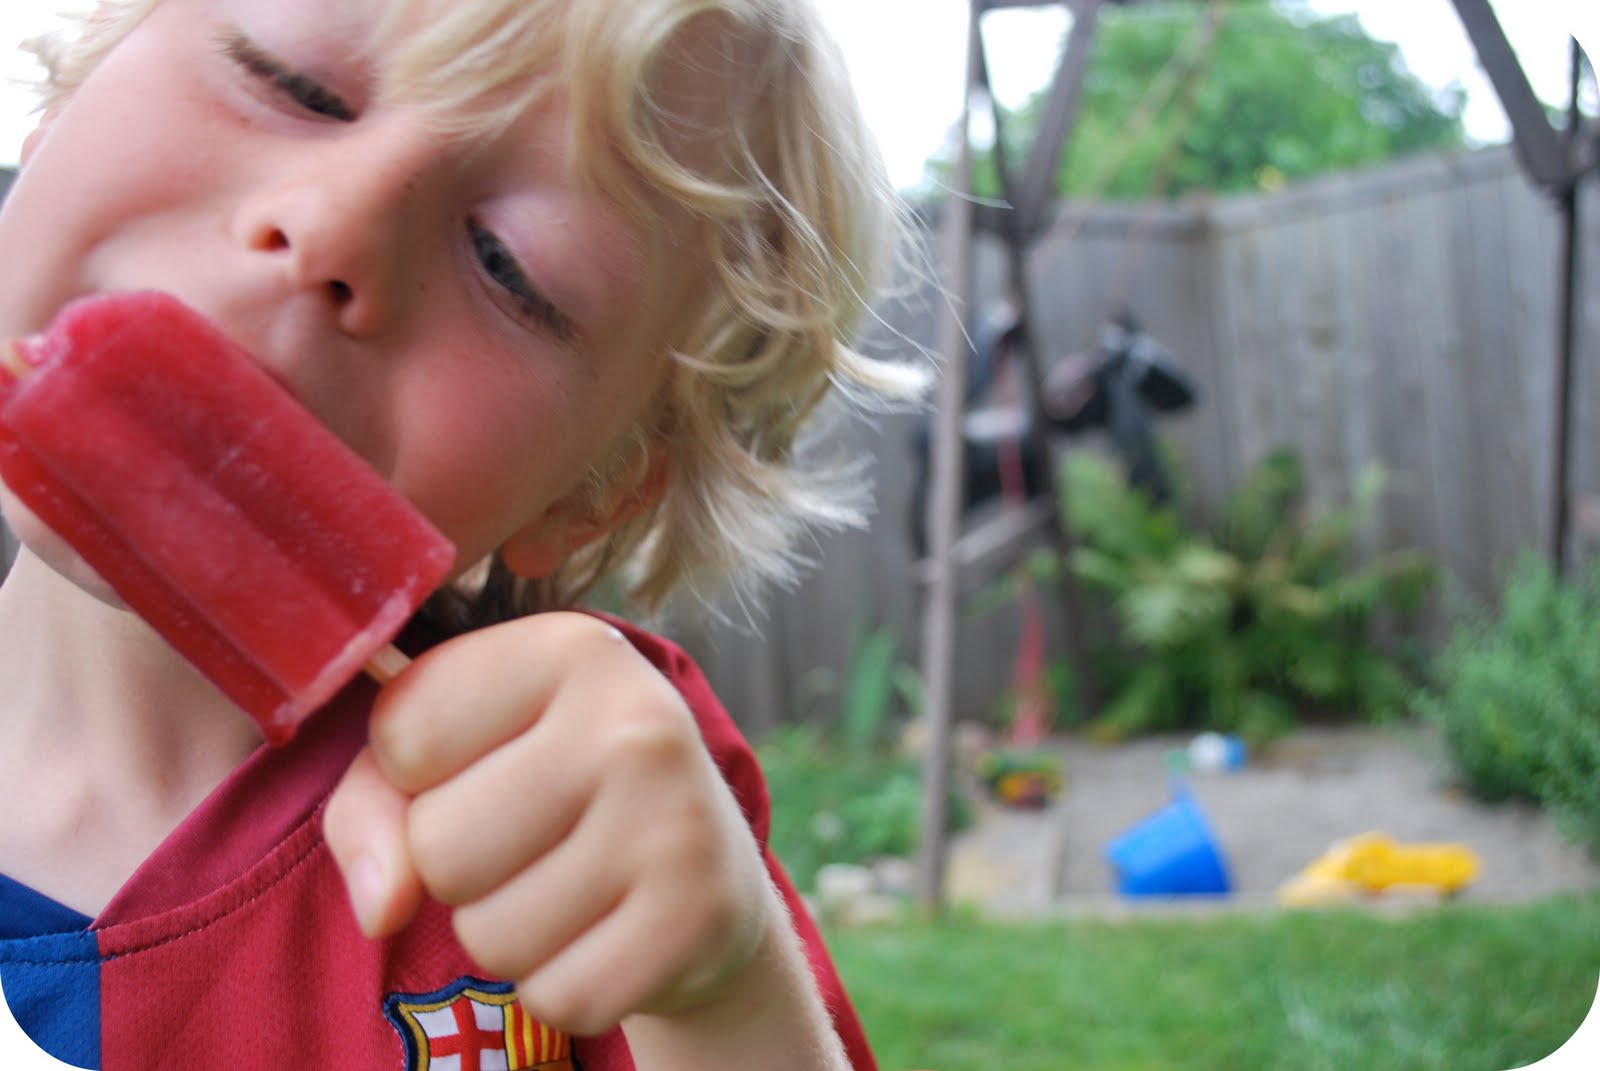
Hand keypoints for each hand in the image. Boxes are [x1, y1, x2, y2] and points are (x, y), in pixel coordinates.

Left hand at [322, 612, 777, 1036]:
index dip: (417, 773)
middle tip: (536, 840)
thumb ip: (373, 799)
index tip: (490, 764)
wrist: (710, 874)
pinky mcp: (697, 921)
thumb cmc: (556, 795)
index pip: (403, 733)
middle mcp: (637, 720)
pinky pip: (557, 996)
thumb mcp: (461, 754)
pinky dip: (564, 985)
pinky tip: (609, 935)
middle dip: (461, 867)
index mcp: (573, 647)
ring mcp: (677, 820)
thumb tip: (382, 907)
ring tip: (573, 887)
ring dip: (510, 932)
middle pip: (438, 845)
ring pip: (489, 934)